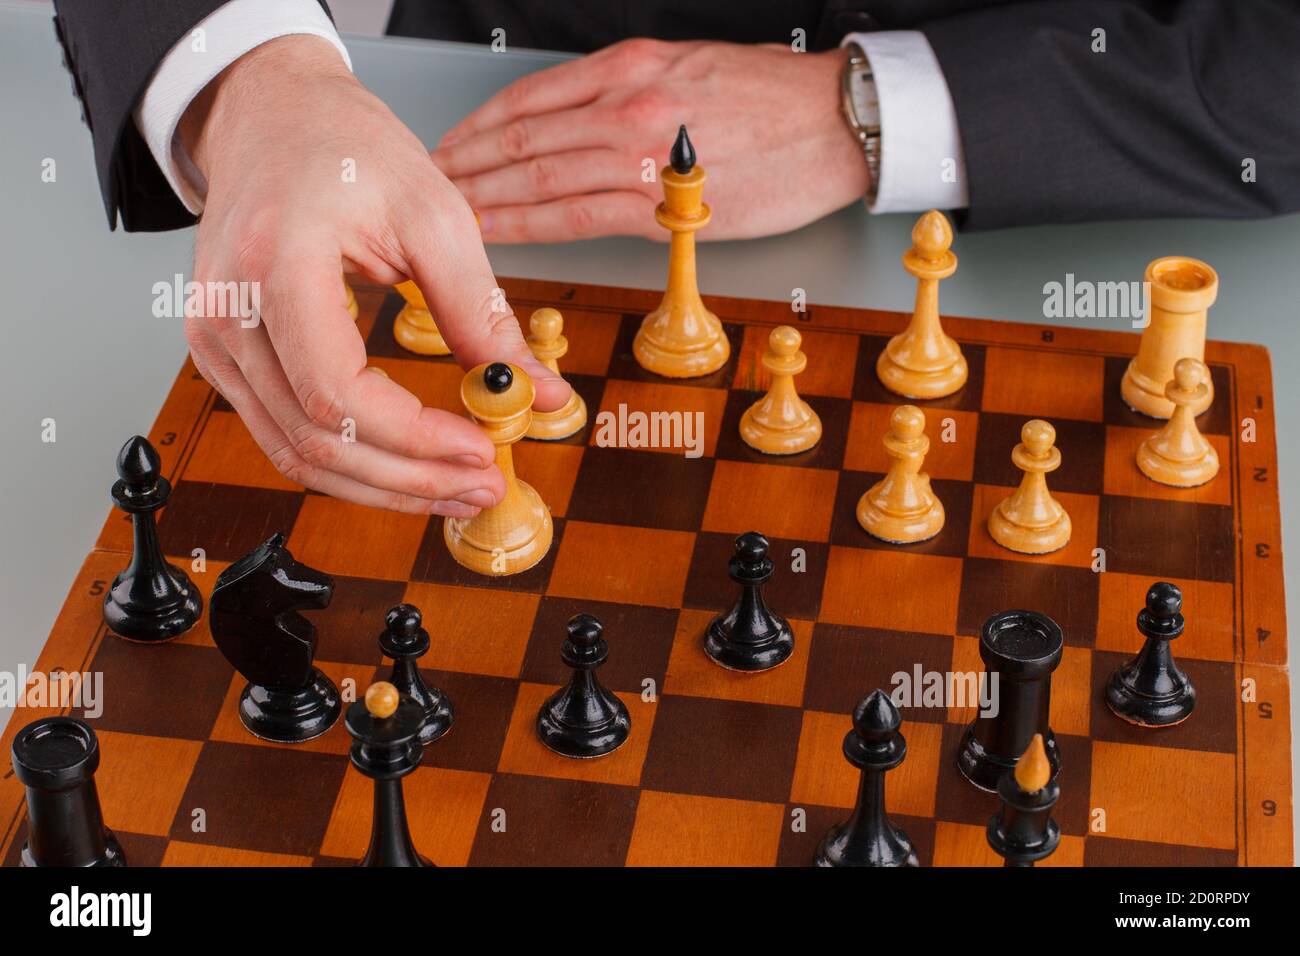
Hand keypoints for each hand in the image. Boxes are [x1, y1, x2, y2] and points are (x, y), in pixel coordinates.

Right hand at [180, 36, 570, 515]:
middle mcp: (226, 314)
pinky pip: (285, 435)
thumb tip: (542, 390)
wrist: (273, 117)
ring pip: (296, 455)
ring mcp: (215, 342)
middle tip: (483, 483)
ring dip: (384, 486)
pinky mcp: (225, 359)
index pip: (338, 394)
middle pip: (317, 440)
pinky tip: (407, 465)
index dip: (415, 440)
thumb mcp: (433, 214)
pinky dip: (350, 463)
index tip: (482, 448)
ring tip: (456, 486)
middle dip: (411, 479)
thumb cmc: (343, 147)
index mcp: (274, 264)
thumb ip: (483, 312)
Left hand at [432, 40, 868, 242]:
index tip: (450, 146)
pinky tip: (494, 234)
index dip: (478, 126)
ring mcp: (641, 152)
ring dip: (481, 197)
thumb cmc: (778, 99)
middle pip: (520, 136)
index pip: (530, 97)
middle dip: (464, 163)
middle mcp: (626, 102)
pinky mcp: (663, 203)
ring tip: (443, 215)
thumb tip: (586, 121)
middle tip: (424, 185)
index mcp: (631, 66)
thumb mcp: (693, 70)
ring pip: (536, 176)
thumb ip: (633, 93)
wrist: (840, 123)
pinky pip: (574, 216)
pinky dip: (525, 225)